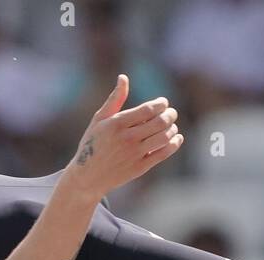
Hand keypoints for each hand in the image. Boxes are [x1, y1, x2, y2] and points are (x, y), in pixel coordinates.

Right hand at [62, 75, 182, 202]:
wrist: (88, 177)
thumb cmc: (93, 144)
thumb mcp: (99, 120)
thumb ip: (115, 99)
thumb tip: (123, 77)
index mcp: (117, 124)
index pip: (148, 109)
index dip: (161, 104)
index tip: (163, 103)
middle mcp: (127, 138)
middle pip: (160, 122)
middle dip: (170, 114)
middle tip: (171, 113)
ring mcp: (134, 154)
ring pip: (164, 137)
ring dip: (172, 128)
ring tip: (171, 126)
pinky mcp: (140, 168)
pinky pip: (163, 153)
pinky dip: (174, 144)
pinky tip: (176, 138)